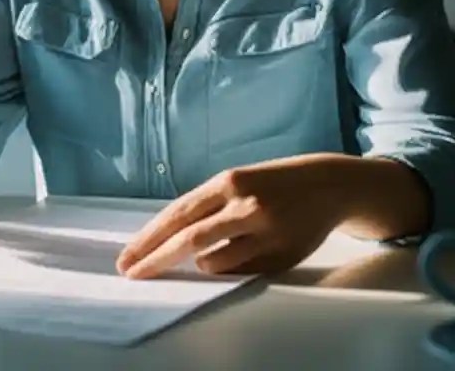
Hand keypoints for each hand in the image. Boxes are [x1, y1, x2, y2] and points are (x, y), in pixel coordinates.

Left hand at [115, 155, 346, 278]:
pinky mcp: (280, 255)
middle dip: (156, 260)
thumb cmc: (270, 184)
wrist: (327, 186)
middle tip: (132, 273)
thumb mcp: (235, 183)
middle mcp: (245, 205)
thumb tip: (163, 240)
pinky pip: (240, 271)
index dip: (149, 239)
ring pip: (213, 262)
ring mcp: (265, 232)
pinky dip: (231, 266)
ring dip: (202, 262)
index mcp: (228, 182)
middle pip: (189, 241)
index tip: (127, 257)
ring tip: (222, 245)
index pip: (178, 215)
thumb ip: (204, 208)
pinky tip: (247, 249)